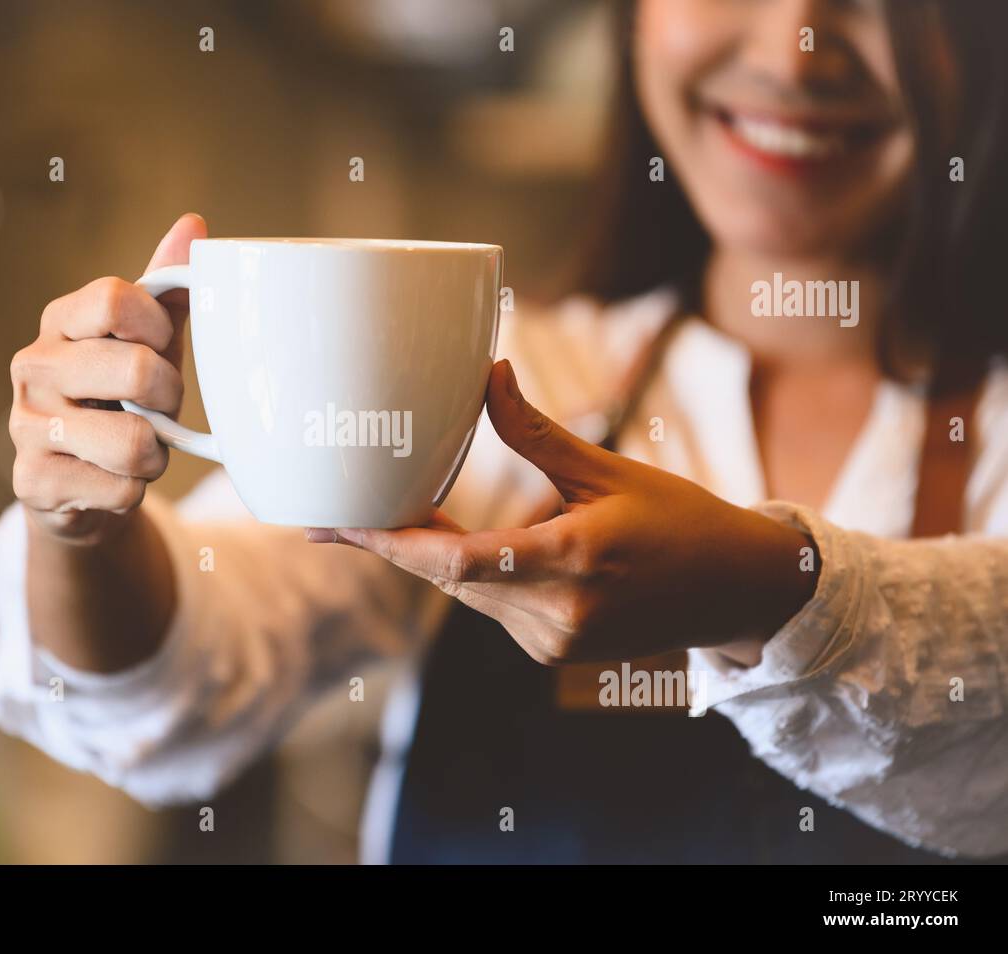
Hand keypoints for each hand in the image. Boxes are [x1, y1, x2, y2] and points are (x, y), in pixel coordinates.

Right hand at [9, 213, 205, 544]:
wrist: (79, 488)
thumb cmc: (122, 402)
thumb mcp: (149, 344)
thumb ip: (168, 290)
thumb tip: (194, 225)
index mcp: (60, 322)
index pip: (113, 298)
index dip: (157, 325)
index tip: (164, 346)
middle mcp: (33, 367)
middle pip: (136, 370)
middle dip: (171, 398)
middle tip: (163, 410)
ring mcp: (25, 426)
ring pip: (132, 440)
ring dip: (155, 455)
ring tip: (142, 450)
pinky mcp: (33, 482)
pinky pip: (119, 488)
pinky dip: (133, 491)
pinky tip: (113, 481)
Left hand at [308, 360, 817, 664]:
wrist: (736, 593)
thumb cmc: (683, 522)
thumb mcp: (611, 471)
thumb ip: (536, 434)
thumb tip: (488, 375)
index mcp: (572, 563)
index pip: (458, 562)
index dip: (389, 544)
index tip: (335, 526)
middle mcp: (556, 616)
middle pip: (449, 577)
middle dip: (394, 543)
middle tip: (332, 513)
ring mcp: (553, 642)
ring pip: (467, 591)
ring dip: (432, 556)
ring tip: (387, 516)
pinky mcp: (553, 650)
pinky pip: (492, 605)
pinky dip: (470, 573)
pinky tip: (458, 542)